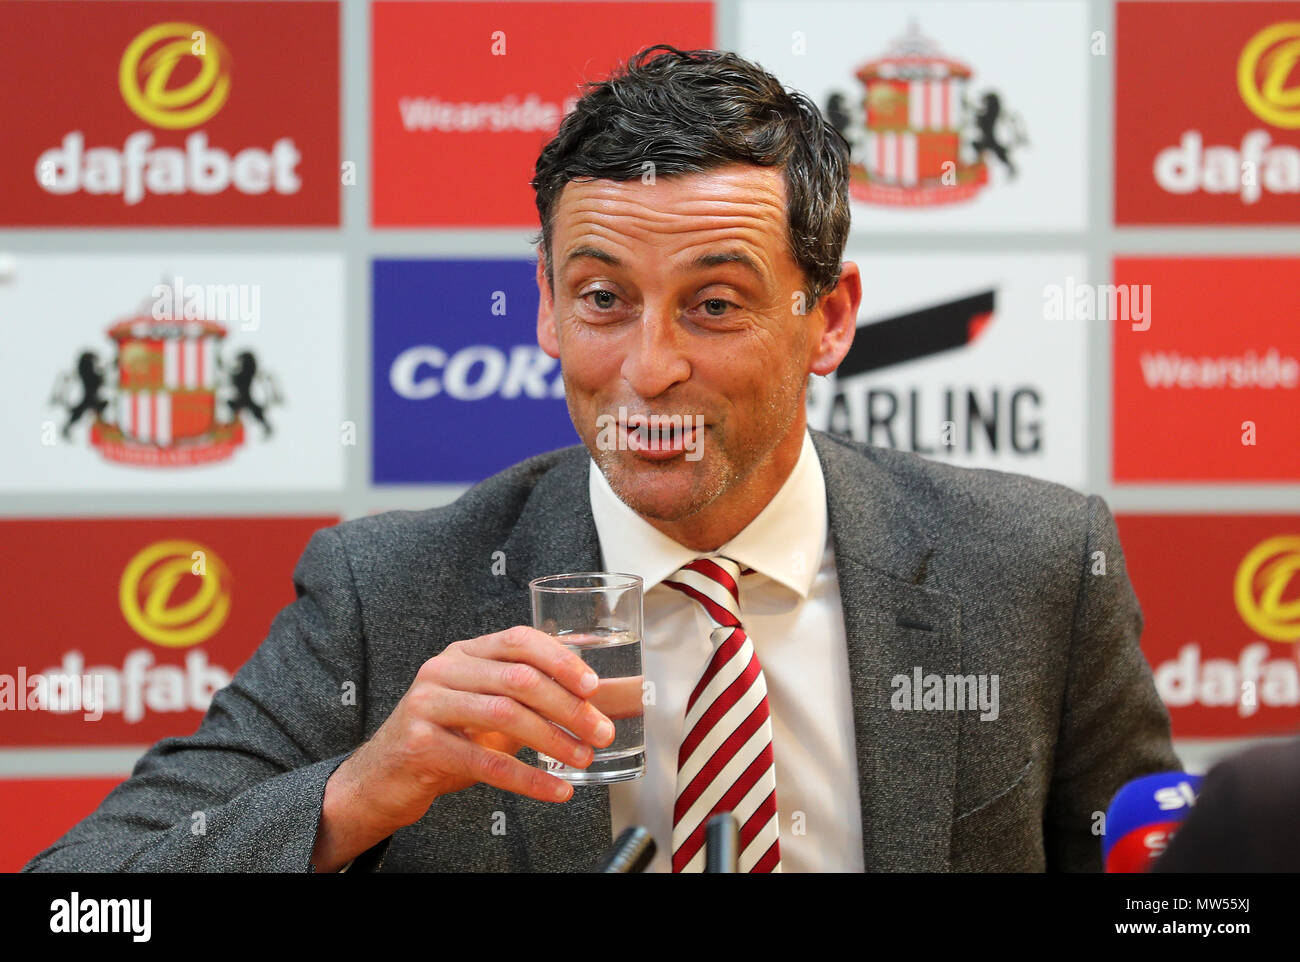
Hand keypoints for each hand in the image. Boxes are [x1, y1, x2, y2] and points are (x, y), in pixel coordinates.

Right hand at [339, 626, 616, 830]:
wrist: (382, 776)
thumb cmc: (443, 738)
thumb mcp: (483, 705)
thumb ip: (525, 696)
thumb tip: (589, 698)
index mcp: (464, 653)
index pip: (518, 640)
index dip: (561, 660)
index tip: (593, 686)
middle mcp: (444, 670)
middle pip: (518, 678)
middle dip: (568, 707)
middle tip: (599, 731)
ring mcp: (428, 705)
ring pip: (505, 715)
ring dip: (553, 740)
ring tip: (582, 757)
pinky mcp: (421, 745)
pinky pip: (486, 762)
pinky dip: (528, 779)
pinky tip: (554, 790)